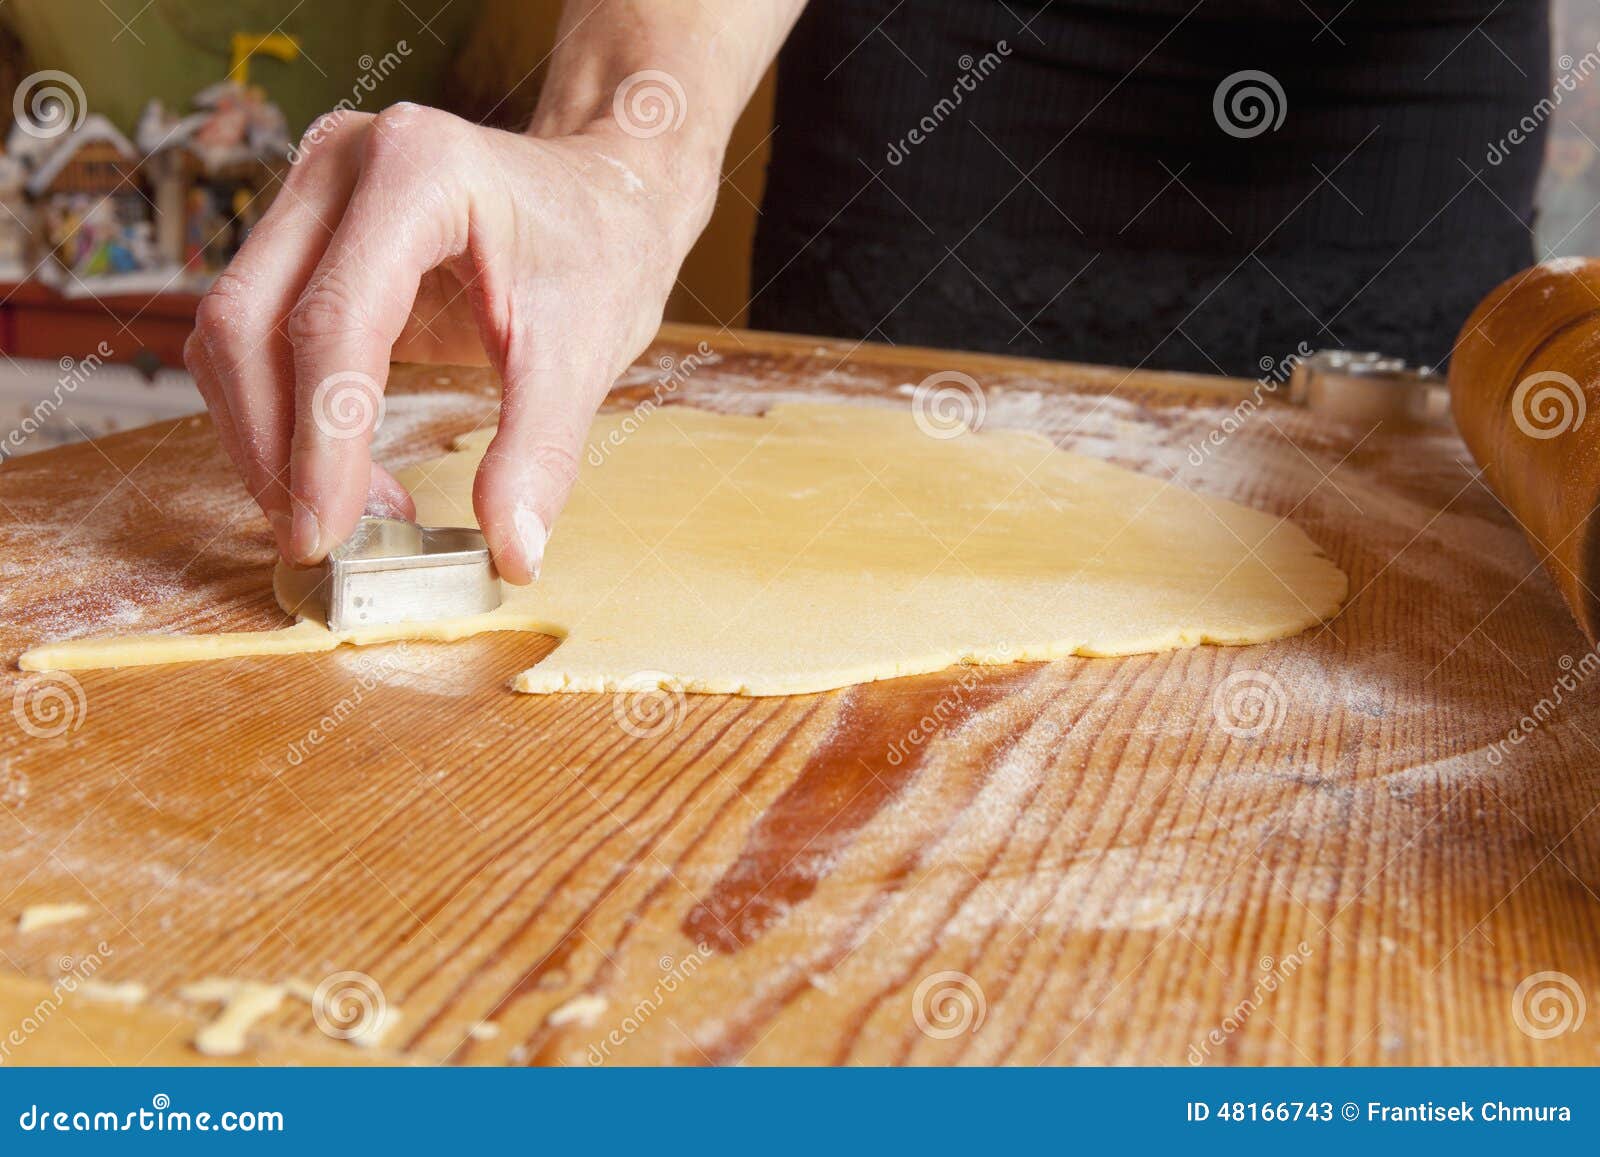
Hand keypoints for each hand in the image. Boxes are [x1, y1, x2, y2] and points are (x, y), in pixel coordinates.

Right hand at [185, 103, 712, 582]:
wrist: (600, 194)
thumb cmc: (598, 253)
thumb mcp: (584, 354)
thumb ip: (540, 453)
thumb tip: (512, 554)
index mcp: (420, 170)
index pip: (334, 321)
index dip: (321, 442)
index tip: (326, 534)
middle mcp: (342, 161)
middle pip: (250, 321)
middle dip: (274, 448)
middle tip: (321, 543)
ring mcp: (309, 189)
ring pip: (230, 330)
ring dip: (266, 438)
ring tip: (345, 516)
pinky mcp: (299, 232)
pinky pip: (252, 332)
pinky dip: (277, 412)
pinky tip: (341, 472)